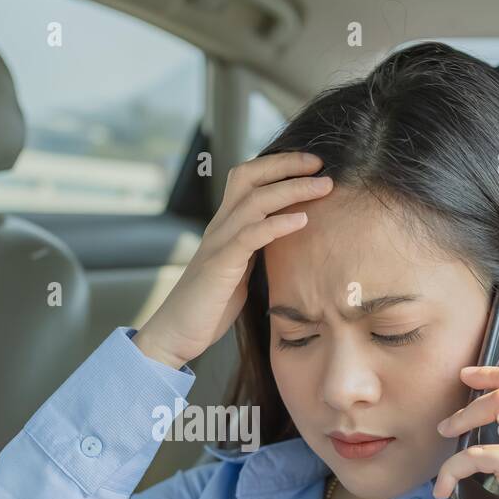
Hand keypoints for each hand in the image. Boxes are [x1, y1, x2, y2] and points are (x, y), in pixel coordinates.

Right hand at [133, 151, 334, 368]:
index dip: (279, 166)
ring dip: (293, 190)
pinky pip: (250, 236)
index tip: (312, 166)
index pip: (248, 180)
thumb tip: (288, 242)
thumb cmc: (209, 308)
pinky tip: (302, 221)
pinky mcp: (220, 265)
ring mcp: (218, 244)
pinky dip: (278, 224)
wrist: (175, 334)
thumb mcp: (239, 271)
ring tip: (323, 187)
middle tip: (320, 164)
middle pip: (249, 176)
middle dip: (286, 165)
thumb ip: (257, 251)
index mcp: (224, 226)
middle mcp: (219, 227)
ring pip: (255, 201)